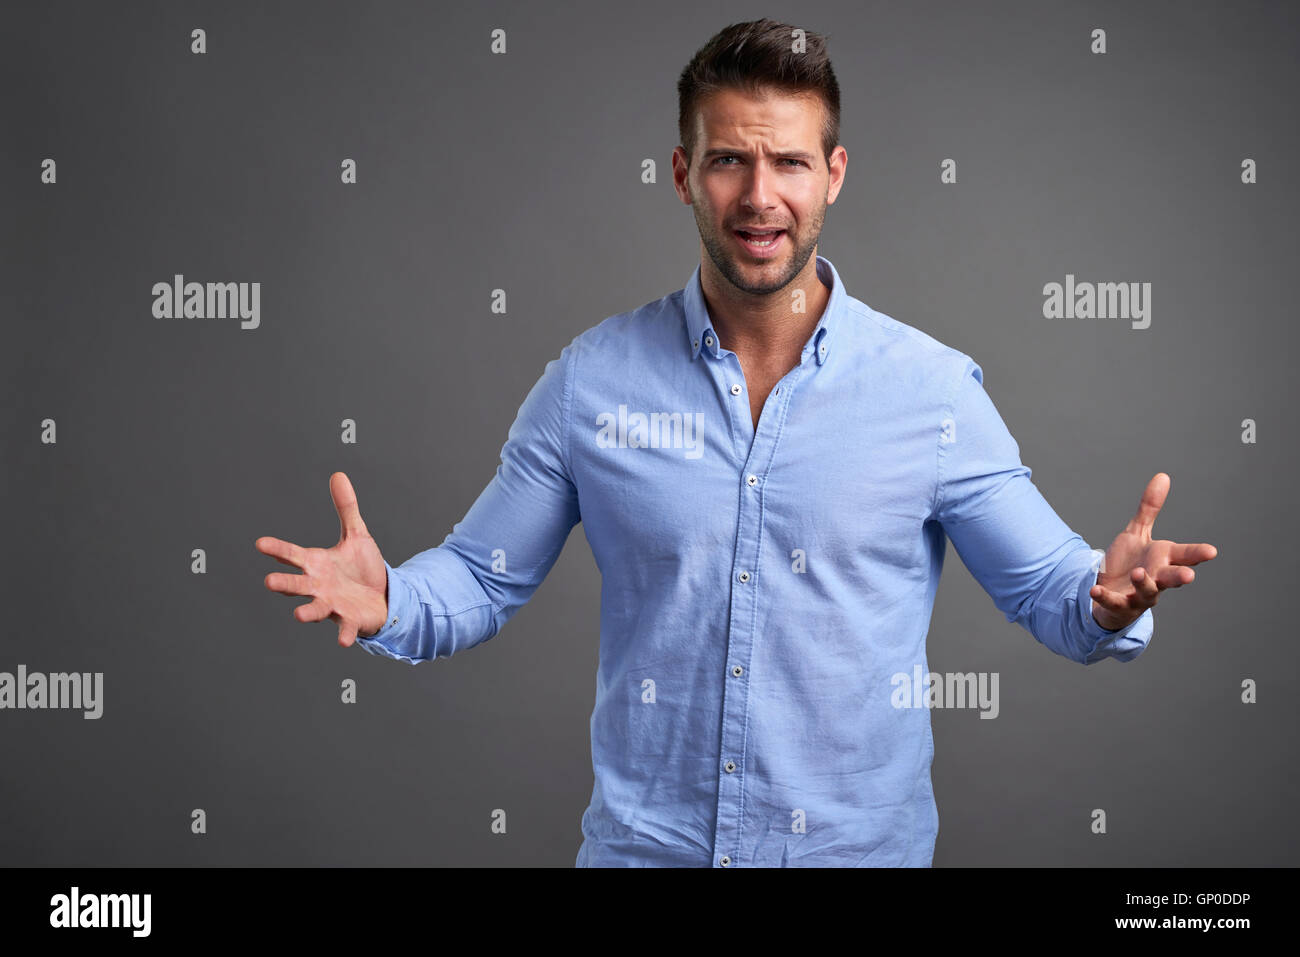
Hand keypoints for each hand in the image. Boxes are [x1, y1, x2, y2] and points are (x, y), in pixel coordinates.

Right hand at [256, 471, 388, 647]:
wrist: (382, 596)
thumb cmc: (362, 568)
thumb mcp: (356, 534)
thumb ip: (346, 508)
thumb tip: (339, 474)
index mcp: (317, 564)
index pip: (294, 555)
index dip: (278, 549)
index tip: (260, 543)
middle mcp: (320, 586)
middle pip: (298, 584)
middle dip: (285, 583)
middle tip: (269, 582)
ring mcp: (334, 604)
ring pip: (316, 608)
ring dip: (308, 611)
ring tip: (298, 615)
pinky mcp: (351, 619)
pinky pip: (346, 627)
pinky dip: (345, 634)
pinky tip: (343, 641)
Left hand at [1090, 472, 1217, 631]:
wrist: (1110, 593)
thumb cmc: (1129, 563)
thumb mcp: (1137, 533)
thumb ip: (1149, 508)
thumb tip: (1162, 476)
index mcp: (1163, 559)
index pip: (1184, 556)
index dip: (1197, 554)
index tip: (1211, 551)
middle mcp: (1156, 578)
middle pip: (1171, 578)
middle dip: (1179, 576)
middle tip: (1188, 576)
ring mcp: (1139, 594)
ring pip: (1147, 592)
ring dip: (1143, 583)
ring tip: (1137, 573)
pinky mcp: (1119, 604)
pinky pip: (1113, 601)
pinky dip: (1105, 596)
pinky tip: (1094, 589)